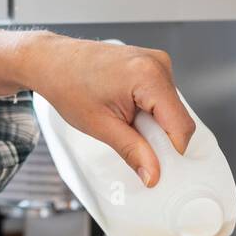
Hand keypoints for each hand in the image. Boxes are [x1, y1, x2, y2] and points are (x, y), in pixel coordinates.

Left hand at [20, 33, 194, 186]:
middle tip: (126, 136)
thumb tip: (153, 175)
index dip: (170, 151)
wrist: (53, 62)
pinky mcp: (152, 63)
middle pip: (178, 117)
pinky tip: (125, 108)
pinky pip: (162, 97)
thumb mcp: (101, 127)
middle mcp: (159, 63)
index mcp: (149, 76)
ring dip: (152, 123)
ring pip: (171, 108)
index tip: (154, 164)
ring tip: (121, 118)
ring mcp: (157, 60)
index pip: (181, 125)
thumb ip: (132, 151)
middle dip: (158, 136)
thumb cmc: (69, 86)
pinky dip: (148, 110)